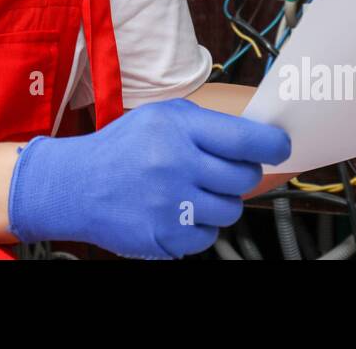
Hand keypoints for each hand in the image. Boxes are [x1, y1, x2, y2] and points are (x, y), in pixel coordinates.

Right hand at [6, 97, 290, 258]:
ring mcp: (170, 204)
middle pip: (244, 178)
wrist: (75, 185)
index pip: (246, 139)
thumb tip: (257, 138)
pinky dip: (198, 226)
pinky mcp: (164, 236)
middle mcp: (175, 165)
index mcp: (176, 129)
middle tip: (220, 171)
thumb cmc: (122, 148)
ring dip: (219, 202)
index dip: (273, 144)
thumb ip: (207, 126)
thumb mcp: (160, 118)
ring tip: (191, 191)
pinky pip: (208, 236)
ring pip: (231, 211)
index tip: (280, 147)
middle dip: (240, 174)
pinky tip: (175, 210)